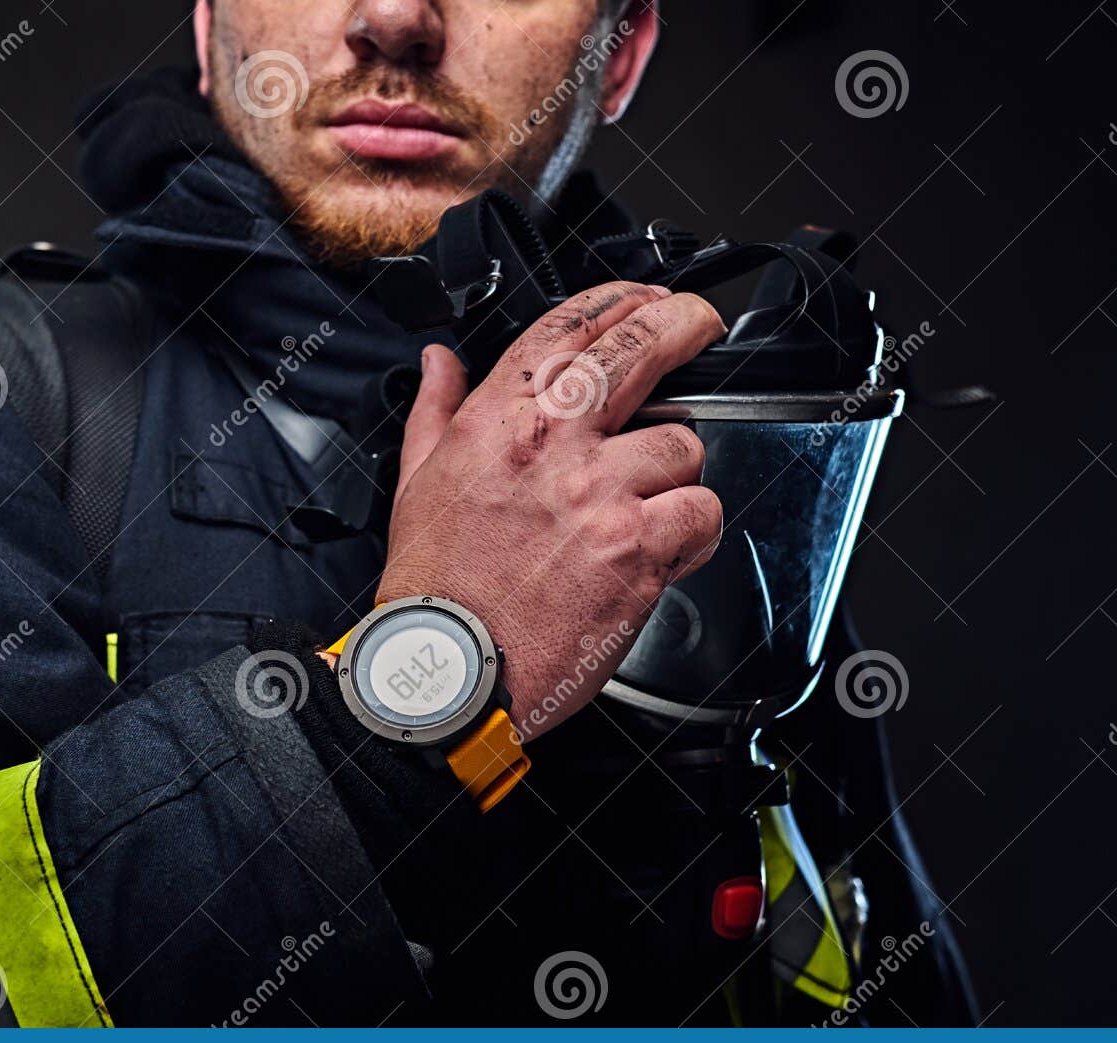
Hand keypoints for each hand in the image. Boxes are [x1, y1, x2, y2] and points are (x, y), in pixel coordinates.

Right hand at [377, 281, 726, 740]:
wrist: (445, 669)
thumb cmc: (432, 587)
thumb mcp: (415, 483)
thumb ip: (436, 411)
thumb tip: (440, 362)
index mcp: (497, 422)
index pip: (568, 328)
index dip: (619, 299)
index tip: (646, 298)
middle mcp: (552, 446)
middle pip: (639, 351)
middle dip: (682, 324)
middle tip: (699, 323)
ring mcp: (599, 494)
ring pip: (682, 445)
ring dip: (673, 473)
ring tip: (643, 506)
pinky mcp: (637, 550)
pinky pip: (701, 513)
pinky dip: (693, 531)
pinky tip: (663, 548)